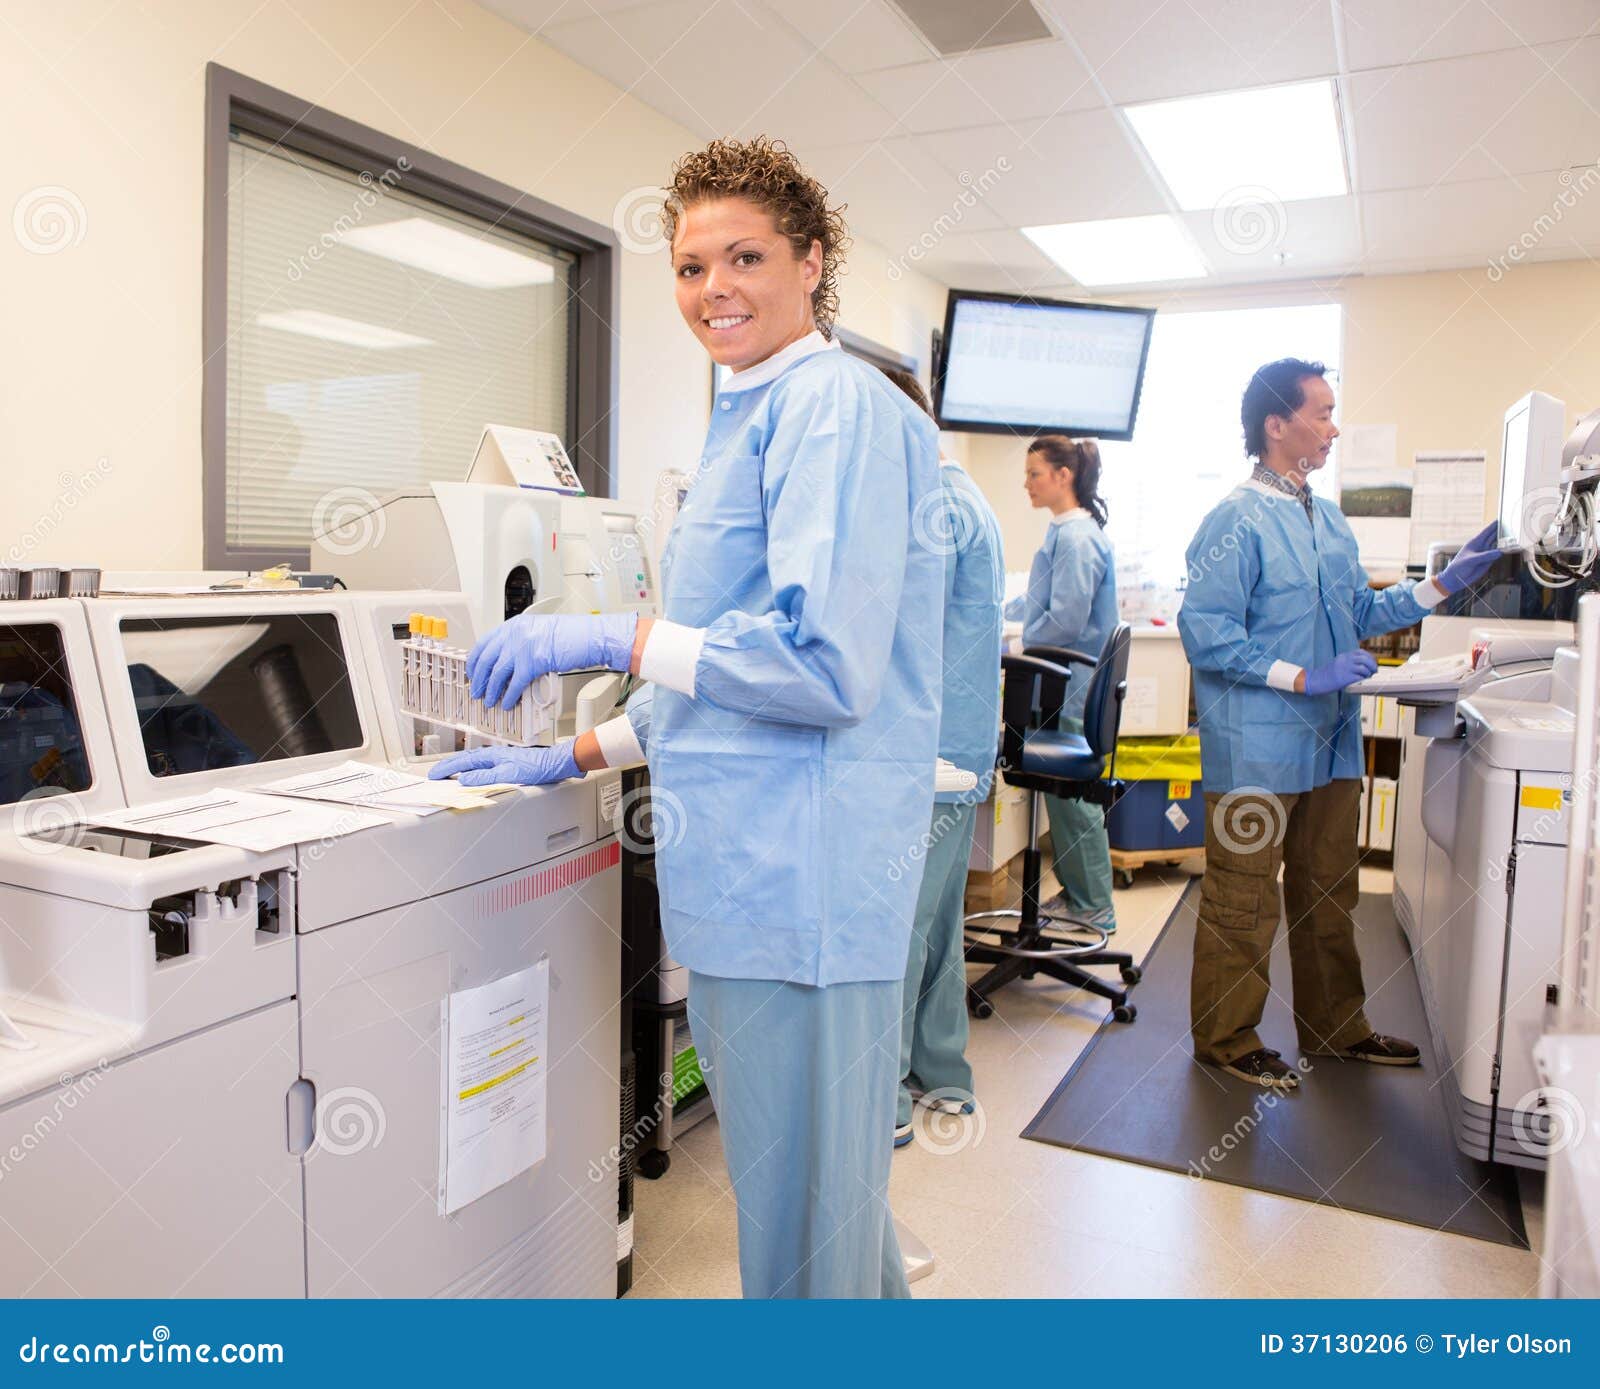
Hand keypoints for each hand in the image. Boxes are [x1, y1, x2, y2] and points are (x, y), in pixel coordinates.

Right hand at [427, 740, 580, 786]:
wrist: (557, 764)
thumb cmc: (537, 767)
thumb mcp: (508, 775)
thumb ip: (485, 778)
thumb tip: (465, 779)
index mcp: (492, 755)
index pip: (463, 762)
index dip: (447, 768)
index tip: (433, 775)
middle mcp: (495, 755)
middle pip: (466, 760)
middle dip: (449, 766)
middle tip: (436, 774)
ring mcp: (501, 760)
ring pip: (474, 763)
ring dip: (460, 768)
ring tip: (449, 774)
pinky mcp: (508, 766)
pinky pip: (483, 767)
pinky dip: (473, 771)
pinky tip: (474, 776)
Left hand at [468, 612, 637, 709]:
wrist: (589, 636)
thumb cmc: (570, 634)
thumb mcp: (538, 631)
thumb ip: (520, 642)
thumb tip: (508, 661)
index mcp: (514, 625)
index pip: (484, 644)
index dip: (475, 662)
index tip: (472, 672)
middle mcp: (514, 633)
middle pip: (486, 660)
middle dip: (479, 679)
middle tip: (477, 691)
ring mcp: (522, 647)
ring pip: (497, 674)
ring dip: (491, 691)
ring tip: (489, 701)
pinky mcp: (533, 662)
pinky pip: (515, 683)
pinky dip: (508, 696)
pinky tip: (507, 703)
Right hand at [1300, 649, 1376, 695]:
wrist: (1315, 680)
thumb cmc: (1326, 675)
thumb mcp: (1337, 663)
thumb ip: (1349, 662)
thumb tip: (1363, 666)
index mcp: (1343, 656)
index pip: (1361, 652)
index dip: (1370, 657)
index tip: (1372, 663)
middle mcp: (1345, 660)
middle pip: (1365, 659)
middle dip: (1373, 665)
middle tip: (1374, 671)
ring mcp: (1345, 669)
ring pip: (1364, 668)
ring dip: (1369, 673)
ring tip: (1367, 677)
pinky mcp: (1345, 678)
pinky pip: (1359, 677)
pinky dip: (1363, 679)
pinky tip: (1361, 681)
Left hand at [1436, 521, 1504, 594]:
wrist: (1456, 579)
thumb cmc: (1458, 567)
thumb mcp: (1471, 560)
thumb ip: (1485, 556)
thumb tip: (1499, 552)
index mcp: (1474, 543)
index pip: (1486, 532)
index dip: (1493, 525)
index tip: (1501, 519)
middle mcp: (1481, 547)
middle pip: (1493, 536)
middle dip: (1501, 532)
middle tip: (1511, 526)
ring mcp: (1485, 553)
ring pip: (1497, 545)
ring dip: (1504, 541)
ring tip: (1513, 536)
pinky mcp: (1488, 561)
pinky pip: (1497, 554)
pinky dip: (1503, 551)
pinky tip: (1509, 548)